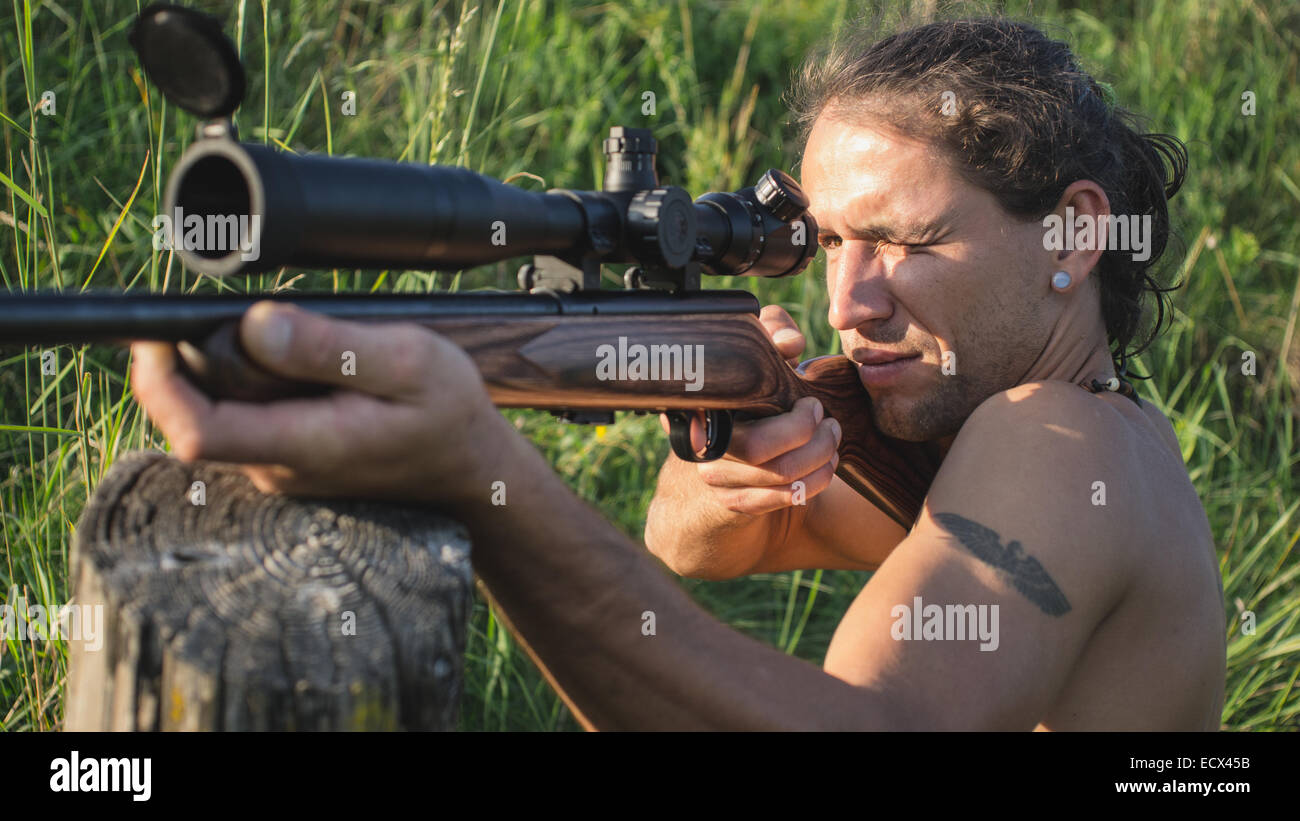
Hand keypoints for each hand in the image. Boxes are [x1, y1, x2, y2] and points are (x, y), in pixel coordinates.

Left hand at [129, 300, 508, 503]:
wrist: (469, 469)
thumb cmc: (448, 414)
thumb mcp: (409, 361)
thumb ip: (331, 347)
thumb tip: (257, 324)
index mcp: (304, 443)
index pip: (197, 431)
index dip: (159, 380)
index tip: (158, 332)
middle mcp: (277, 466)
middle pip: (191, 416)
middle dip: (187, 360)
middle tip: (227, 316)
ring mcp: (279, 467)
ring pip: (214, 414)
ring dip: (219, 370)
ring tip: (273, 336)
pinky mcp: (287, 460)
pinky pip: (241, 418)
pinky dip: (244, 384)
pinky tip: (287, 361)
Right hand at [659, 305, 841, 515]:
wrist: (730, 451)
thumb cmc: (751, 395)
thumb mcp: (758, 358)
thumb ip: (772, 331)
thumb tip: (789, 343)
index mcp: (702, 402)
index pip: (725, 402)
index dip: (771, 396)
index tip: (807, 393)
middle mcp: (701, 442)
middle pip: (757, 448)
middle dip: (805, 432)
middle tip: (828, 419)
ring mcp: (716, 477)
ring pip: (777, 475)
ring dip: (819, 458)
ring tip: (833, 438)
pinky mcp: (735, 503)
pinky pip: (781, 498)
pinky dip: (814, 482)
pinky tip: (826, 465)